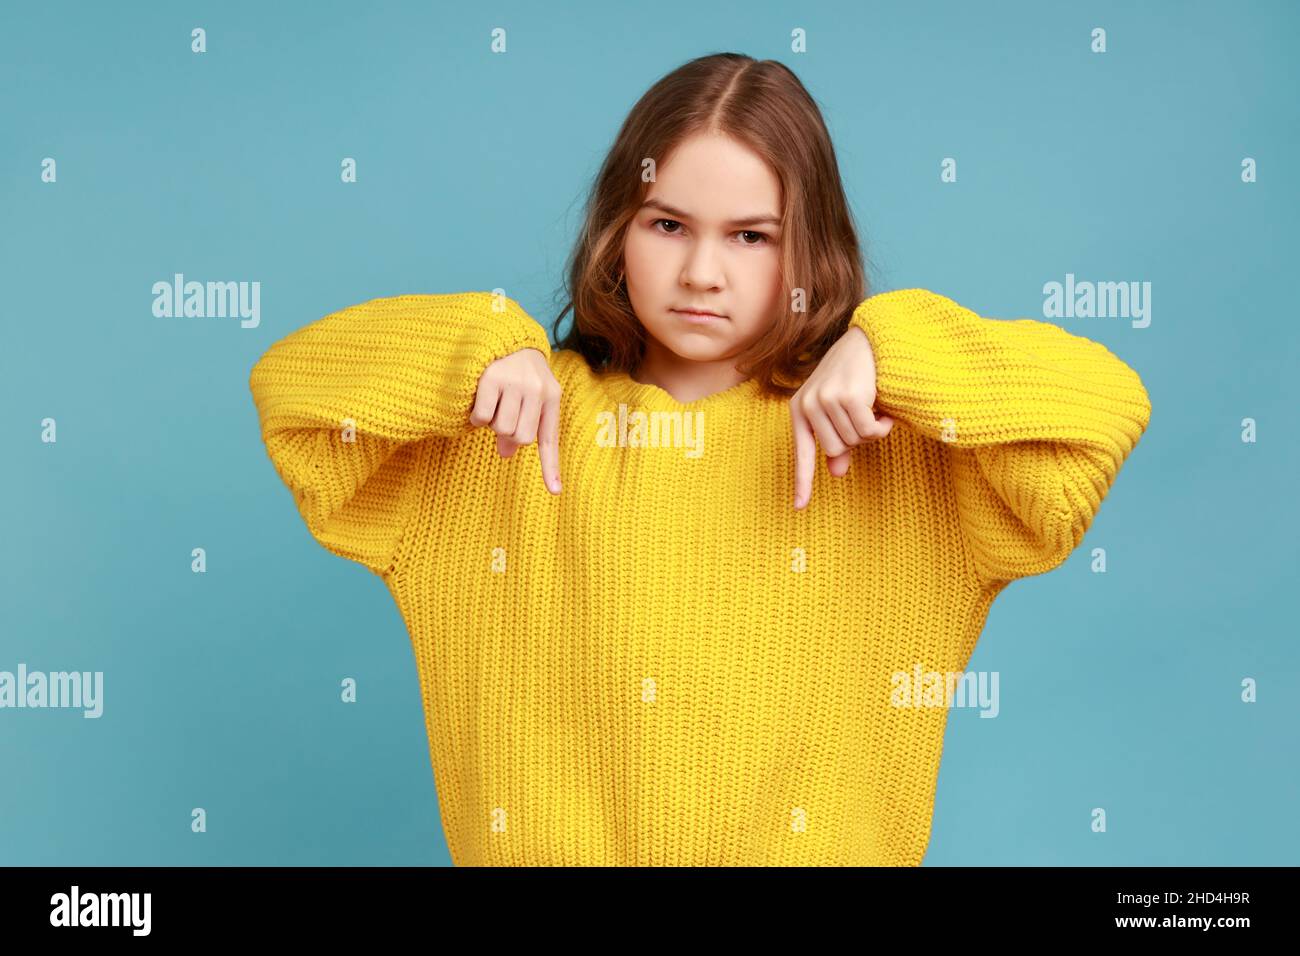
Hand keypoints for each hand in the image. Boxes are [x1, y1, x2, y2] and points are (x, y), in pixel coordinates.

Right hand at [469, 347, 562, 493]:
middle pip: (521, 438)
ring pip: (501, 429)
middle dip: (507, 435)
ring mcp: (515, 383)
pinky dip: (476, 416)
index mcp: (551, 397)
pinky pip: (482, 418)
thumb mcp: (527, 398)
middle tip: (501, 416)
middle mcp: (537, 389)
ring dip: (491, 423)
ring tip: (492, 403)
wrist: (503, 335)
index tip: (556, 492)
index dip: (551, 468)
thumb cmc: (518, 374)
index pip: (550, 439)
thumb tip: (506, 453)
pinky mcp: (491, 378)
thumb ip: (522, 425)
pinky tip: (480, 399)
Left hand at [790, 324, 893, 509]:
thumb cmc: (854, 377)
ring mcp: (826, 400)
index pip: (802, 452)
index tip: (800, 507)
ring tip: (873, 407)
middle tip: (865, 417)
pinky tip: (882, 406)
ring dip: (871, 429)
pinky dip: (882, 425)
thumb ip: (837, 440)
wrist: (869, 340)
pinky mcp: (847, 397)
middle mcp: (808, 405)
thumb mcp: (839, 410)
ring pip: (854, 441)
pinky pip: (869, 431)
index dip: (802, 481)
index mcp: (800, 409)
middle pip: (837, 450)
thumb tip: (836, 472)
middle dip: (856, 439)